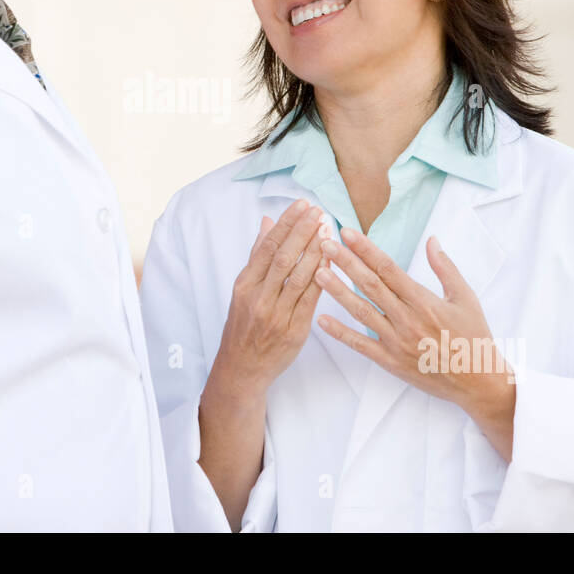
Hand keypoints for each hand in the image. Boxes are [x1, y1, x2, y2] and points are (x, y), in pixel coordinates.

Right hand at [209, 198, 328, 399]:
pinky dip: (322, 279)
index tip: (301, 205)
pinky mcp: (293, 331)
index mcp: (244, 284)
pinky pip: (310, 300)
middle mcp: (258, 298)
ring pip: (298, 277)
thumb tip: (268, 222)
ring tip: (328, 230)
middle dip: (302, 232)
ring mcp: (276, 315)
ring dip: (315, 251)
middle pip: (283, 258)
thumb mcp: (243, 290)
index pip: (267, 247)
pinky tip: (332, 262)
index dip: (286, 224)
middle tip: (319, 212)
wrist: (242, 368)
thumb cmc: (243, 325)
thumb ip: (257, 256)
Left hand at [314, 228, 515, 432]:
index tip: (348, 233)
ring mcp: (397, 341)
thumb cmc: (473, 336)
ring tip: (318, 273)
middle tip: (324, 244)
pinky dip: (340, 333)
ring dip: (338, 292)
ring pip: (361, 312)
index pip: (388, 268)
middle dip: (346, 263)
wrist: (478, 382)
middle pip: (370, 285)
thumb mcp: (466, 298)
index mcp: (424, 301)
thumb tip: (431, 240)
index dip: (366, 249)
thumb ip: (446, 268)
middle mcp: (407, 319)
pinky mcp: (391, 362)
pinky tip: (321, 320)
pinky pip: (361, 346)